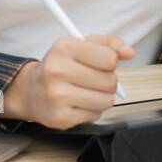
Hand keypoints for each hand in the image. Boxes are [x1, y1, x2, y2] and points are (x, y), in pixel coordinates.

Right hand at [5, 34, 135, 129]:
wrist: (31, 91)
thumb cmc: (61, 66)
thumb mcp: (81, 46)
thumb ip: (108, 44)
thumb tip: (129, 52)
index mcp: (63, 47)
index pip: (110, 58)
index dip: (110, 62)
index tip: (100, 63)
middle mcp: (57, 70)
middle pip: (110, 81)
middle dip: (108, 81)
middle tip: (93, 80)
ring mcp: (57, 96)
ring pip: (106, 100)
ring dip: (102, 98)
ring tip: (87, 93)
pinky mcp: (60, 117)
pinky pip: (96, 115)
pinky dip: (92, 111)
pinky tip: (79, 104)